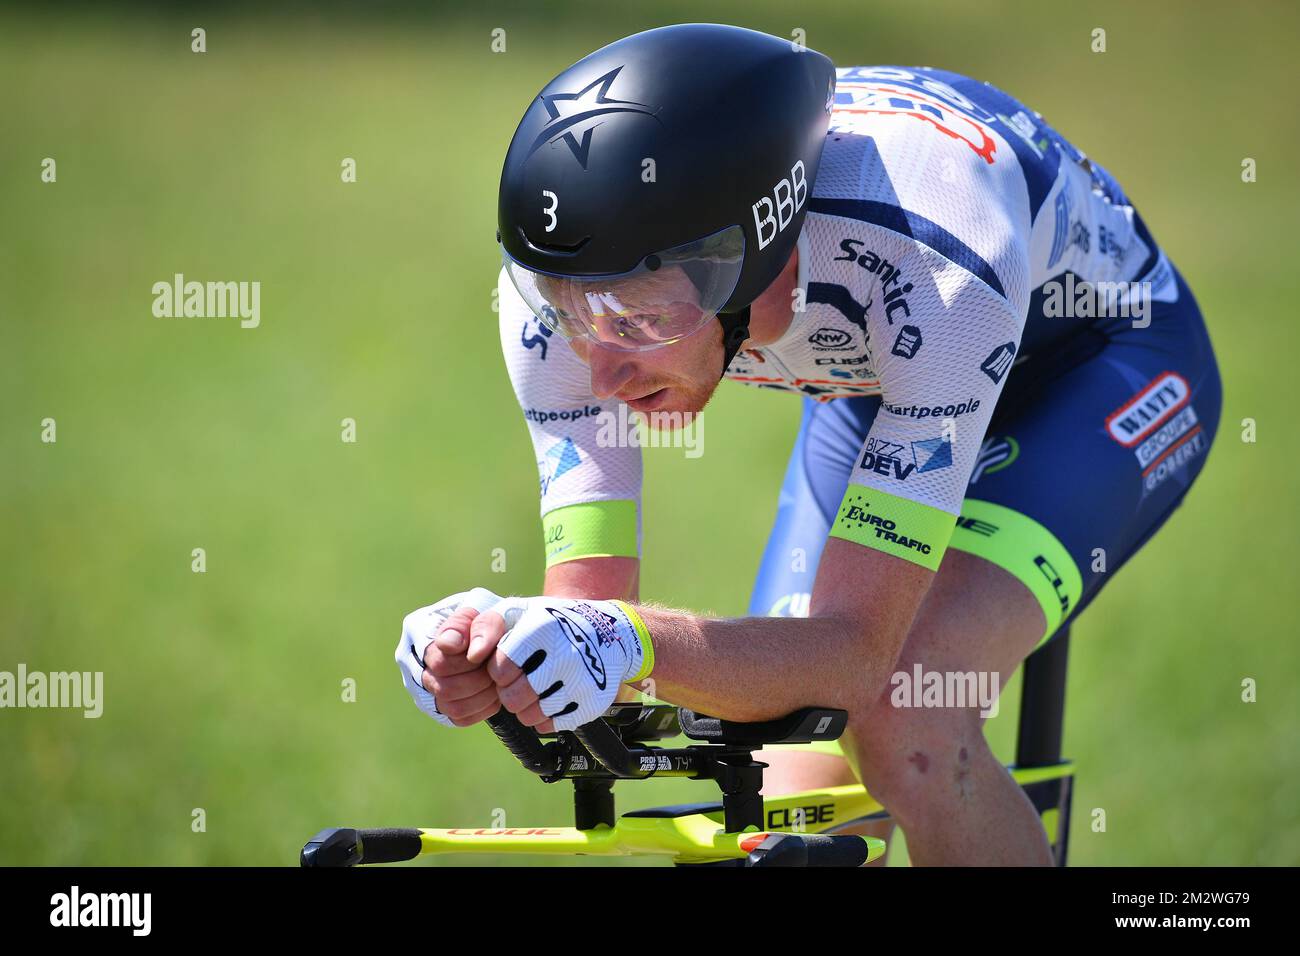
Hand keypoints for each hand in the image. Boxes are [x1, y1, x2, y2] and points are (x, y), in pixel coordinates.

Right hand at [395, 588, 505, 726]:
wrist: (492, 633)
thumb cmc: (486, 617)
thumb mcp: (489, 609)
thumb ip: (480, 624)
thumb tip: (463, 650)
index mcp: (417, 630)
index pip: (438, 660)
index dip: (465, 662)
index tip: (484, 655)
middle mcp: (410, 661)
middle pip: (445, 687)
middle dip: (478, 678)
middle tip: (495, 666)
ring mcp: (419, 686)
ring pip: (452, 706)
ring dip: (483, 694)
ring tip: (495, 678)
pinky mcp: (435, 706)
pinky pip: (460, 718)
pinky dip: (482, 706)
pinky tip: (491, 690)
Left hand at [475, 597, 653, 731]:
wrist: (610, 634)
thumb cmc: (554, 622)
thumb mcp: (521, 611)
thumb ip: (487, 626)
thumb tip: (471, 654)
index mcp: (542, 630)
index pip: (500, 669)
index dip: (498, 671)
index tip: (508, 665)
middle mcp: (564, 655)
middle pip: (513, 698)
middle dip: (509, 693)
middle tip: (518, 682)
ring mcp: (581, 681)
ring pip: (530, 716)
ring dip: (525, 707)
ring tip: (533, 691)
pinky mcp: (591, 703)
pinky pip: (551, 726)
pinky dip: (545, 717)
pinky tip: (551, 699)